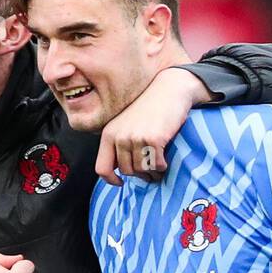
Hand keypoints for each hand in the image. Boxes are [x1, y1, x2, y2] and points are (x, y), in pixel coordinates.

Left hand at [95, 67, 210, 183]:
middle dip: (140, 174)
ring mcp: (136, 138)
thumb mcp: (126, 124)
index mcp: (109, 134)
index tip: (121, 182)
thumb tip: (121, 171)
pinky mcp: (153, 139)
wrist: (169, 90)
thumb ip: (119, 144)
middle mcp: (119, 136)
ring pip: (142, 171)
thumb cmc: (150, 109)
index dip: (111, 180)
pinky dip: (162, 166)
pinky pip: (156, 165)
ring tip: (158, 164)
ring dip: (152, 172)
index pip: (102, 168)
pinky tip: (165, 158)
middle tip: (150, 170)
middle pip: (127, 171)